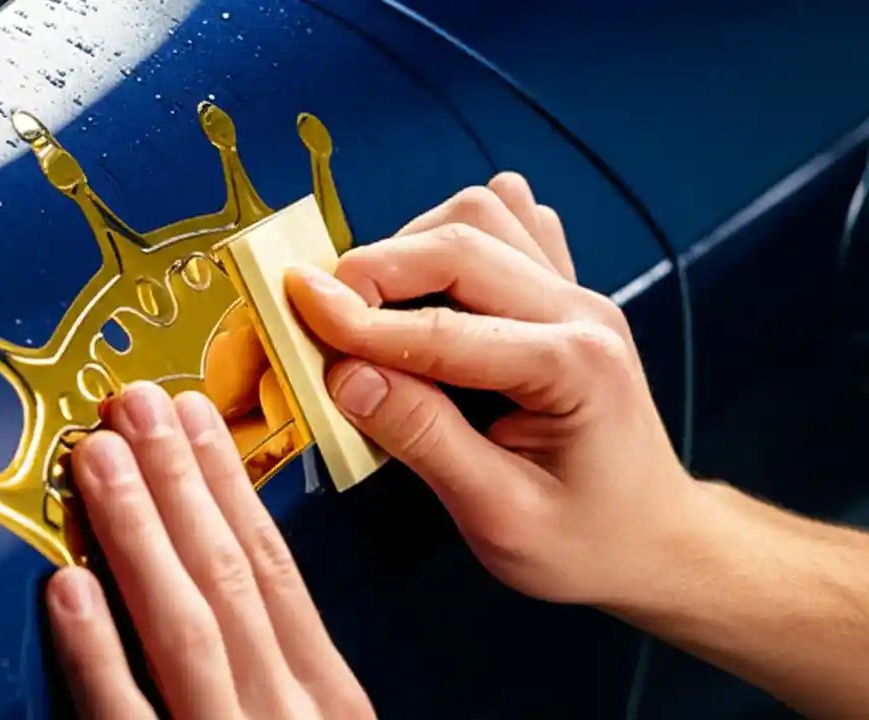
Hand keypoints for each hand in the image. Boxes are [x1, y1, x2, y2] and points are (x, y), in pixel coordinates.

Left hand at [45, 383, 373, 718]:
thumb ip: (285, 670)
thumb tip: (235, 580)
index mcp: (329, 697)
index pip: (274, 567)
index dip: (229, 483)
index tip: (196, 418)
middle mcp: (282, 714)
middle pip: (228, 576)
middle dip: (178, 479)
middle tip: (136, 408)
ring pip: (183, 623)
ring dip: (138, 530)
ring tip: (100, 458)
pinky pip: (124, 713)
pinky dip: (96, 647)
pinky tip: (69, 586)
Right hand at [286, 173, 696, 607]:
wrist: (655, 540)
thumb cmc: (585, 542)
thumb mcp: (498, 516)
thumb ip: (422, 440)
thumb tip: (343, 377)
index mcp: (575, 368)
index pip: (444, 329)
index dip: (359, 321)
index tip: (294, 310)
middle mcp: (581, 311)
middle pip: (465, 240)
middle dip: (378, 268)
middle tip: (320, 312)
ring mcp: (576, 292)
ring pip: (484, 213)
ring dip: (413, 246)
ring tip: (373, 306)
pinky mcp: (563, 292)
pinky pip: (509, 224)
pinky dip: (456, 237)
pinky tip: (432, 286)